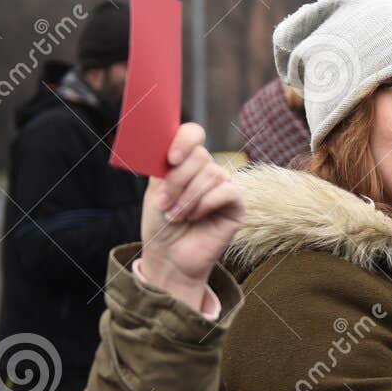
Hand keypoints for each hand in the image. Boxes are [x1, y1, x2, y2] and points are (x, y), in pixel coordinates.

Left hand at [139, 124, 243, 313]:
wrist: (169, 256)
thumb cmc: (160, 225)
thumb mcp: (154, 191)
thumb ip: (162, 166)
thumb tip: (163, 143)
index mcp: (186, 163)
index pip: (193, 134)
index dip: (184, 140)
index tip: (171, 159)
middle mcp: (207, 171)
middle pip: (200, 156)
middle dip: (178, 181)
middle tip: (164, 203)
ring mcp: (223, 187)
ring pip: (212, 174)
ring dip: (188, 197)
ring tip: (176, 216)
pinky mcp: (237, 204)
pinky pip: (227, 191)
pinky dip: (206, 204)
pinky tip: (195, 217)